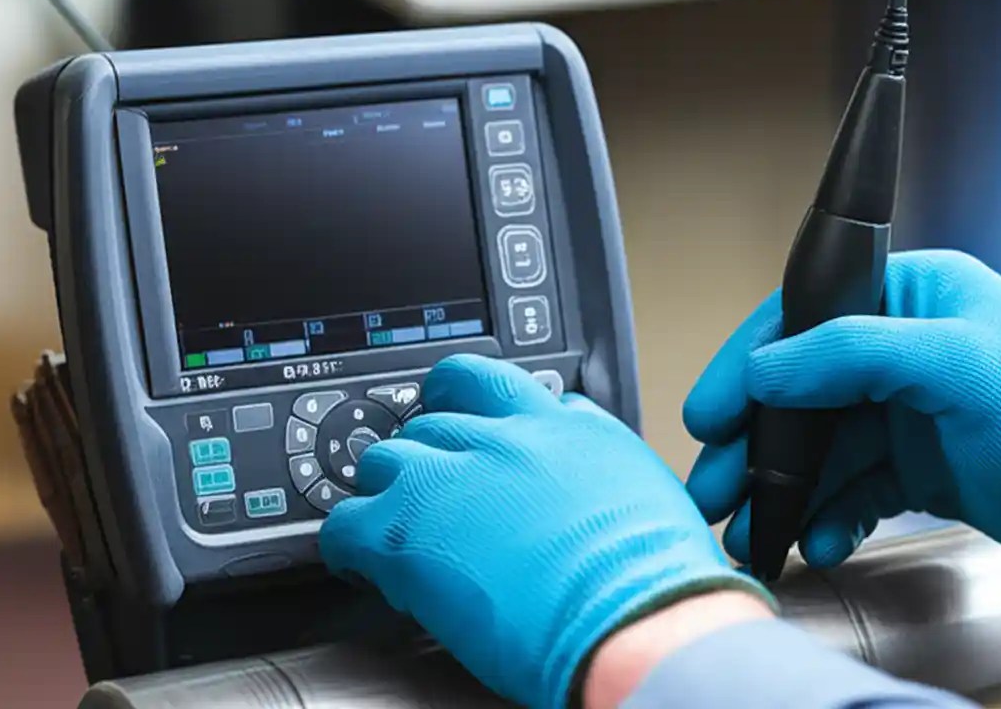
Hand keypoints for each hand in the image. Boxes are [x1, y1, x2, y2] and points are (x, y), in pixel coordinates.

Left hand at [320, 355, 771, 708]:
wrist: (635, 617)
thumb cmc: (655, 576)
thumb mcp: (641, 486)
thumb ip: (596, 454)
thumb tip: (582, 443)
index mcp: (562, 426)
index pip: (493, 384)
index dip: (464, 400)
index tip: (459, 415)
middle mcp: (501, 438)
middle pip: (434, 420)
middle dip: (427, 453)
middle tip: (429, 490)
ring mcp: (448, 478)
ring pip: (384, 460)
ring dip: (387, 493)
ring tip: (398, 529)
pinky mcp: (406, 531)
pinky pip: (345, 523)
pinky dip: (348, 545)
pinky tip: (364, 566)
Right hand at [684, 249, 1000, 598]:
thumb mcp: (956, 364)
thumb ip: (852, 355)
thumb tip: (763, 369)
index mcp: (912, 294)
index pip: (804, 320)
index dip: (747, 366)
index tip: (707, 414)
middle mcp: (902, 347)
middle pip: (801, 392)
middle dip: (755, 443)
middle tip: (712, 486)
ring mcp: (907, 409)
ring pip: (821, 448)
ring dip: (784, 489)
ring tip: (751, 528)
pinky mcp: (916, 464)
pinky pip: (852, 487)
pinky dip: (829, 514)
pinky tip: (816, 537)